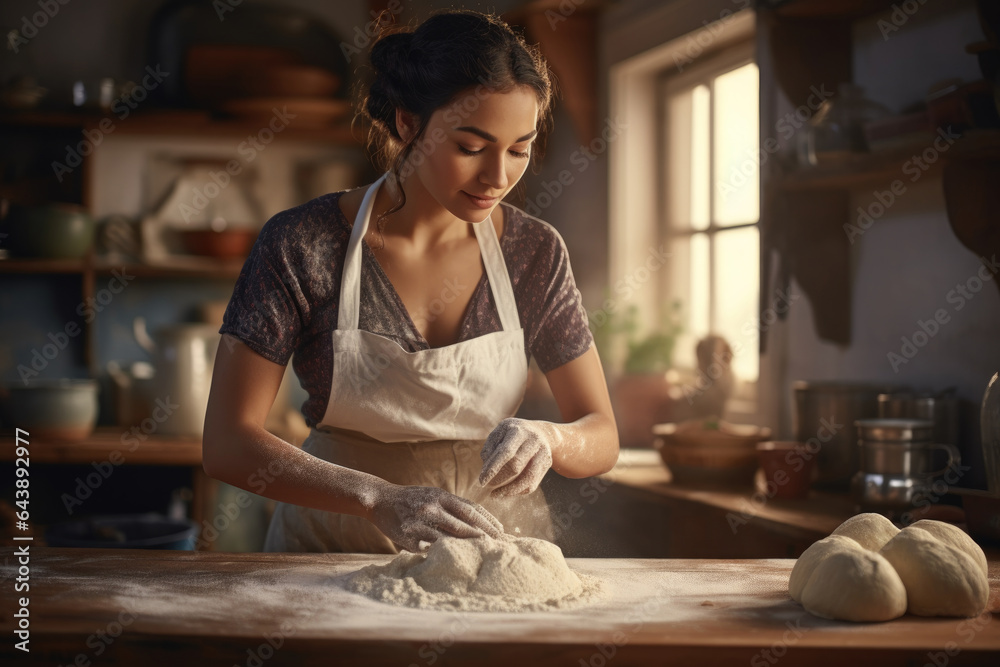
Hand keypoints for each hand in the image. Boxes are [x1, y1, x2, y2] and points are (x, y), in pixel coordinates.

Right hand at [370, 483, 503, 552]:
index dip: (489, 522)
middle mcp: (432, 508)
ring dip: (469, 547)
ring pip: (450, 539)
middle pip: (465, 525)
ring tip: (485, 554)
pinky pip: (432, 549)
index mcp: (441, 496)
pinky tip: (458, 560)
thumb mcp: (434, 494)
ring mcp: (420, 524)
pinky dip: (446, 554)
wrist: (380, 500)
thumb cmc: (413, 499)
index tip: (502, 532)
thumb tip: (480, 522)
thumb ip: (453, 506)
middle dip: (485, 537)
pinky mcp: (410, 539)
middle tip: (500, 547)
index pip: (471, 510)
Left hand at [479, 417, 553, 498]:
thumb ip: (490, 448)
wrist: (542, 432)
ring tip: (495, 494)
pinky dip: (519, 491)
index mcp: (518, 431)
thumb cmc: (513, 433)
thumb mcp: (500, 432)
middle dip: (500, 479)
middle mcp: (533, 440)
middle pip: (517, 465)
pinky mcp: (547, 464)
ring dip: (510, 490)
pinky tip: (508, 491)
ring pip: (528, 478)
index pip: (506, 452)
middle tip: (488, 485)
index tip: (482, 481)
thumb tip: (486, 468)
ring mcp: (543, 452)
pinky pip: (533, 483)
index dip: (493, 468)